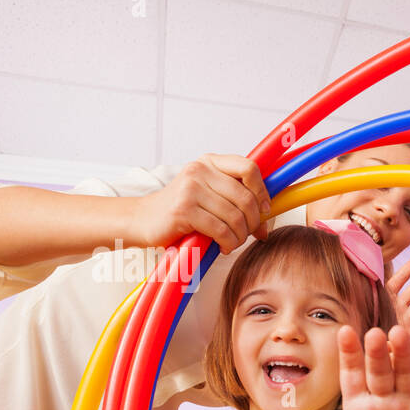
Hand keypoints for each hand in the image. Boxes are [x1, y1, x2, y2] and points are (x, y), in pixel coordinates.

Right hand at [128, 154, 271, 253]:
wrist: (143, 219)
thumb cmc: (182, 211)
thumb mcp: (210, 197)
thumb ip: (236, 202)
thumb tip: (266, 224)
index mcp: (210, 162)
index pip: (250, 167)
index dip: (262, 191)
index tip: (263, 210)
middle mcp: (200, 171)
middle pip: (246, 197)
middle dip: (253, 222)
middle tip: (247, 234)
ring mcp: (191, 189)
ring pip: (235, 216)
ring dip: (239, 236)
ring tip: (232, 242)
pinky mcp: (184, 210)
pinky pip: (221, 230)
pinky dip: (228, 243)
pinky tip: (223, 247)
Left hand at [323, 324, 409, 409]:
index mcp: (359, 406)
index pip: (352, 376)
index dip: (349, 355)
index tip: (344, 332)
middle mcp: (383, 399)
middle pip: (379, 372)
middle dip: (377, 353)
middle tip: (375, 333)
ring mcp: (407, 403)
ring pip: (405, 374)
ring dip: (403, 355)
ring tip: (400, 334)